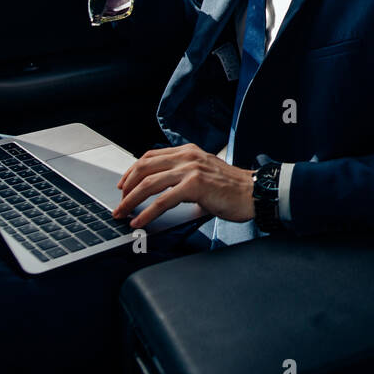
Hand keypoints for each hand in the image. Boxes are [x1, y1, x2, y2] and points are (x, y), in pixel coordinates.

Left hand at [113, 143, 254, 229]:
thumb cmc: (233, 188)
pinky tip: (139, 221)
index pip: (150, 156)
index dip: (132, 171)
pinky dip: (147, 213)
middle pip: (144, 168)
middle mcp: (187, 156)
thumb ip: (184, 177)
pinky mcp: (194, 186)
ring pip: (149, 184)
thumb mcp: (204, 173)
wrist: (254, 192)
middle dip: (126, 187)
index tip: (123, 185)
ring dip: (131, 201)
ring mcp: (190, 170)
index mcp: (188, 151)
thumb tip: (162, 193)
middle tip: (119, 202)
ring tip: (122, 213)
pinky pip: (162, 201)